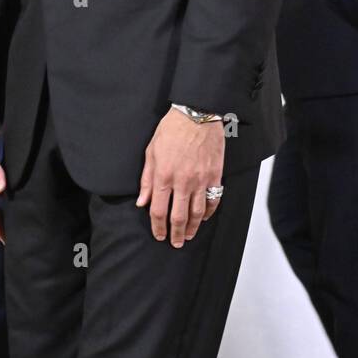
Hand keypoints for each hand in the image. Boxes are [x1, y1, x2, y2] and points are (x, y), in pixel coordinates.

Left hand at [136, 108, 224, 246]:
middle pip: (179, 217)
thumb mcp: (151, 152)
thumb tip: (141, 202)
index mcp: (164, 176)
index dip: (158, 227)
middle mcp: (182, 182)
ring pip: (197, 213)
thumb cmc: (171, 130)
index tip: (159, 235)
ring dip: (193, 228)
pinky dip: (209, 212)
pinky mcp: (215, 175)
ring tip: (190, 236)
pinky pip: (213, 200)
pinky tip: (204, 218)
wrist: (197, 114)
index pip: (159, 211)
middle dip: (176, 234)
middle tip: (176, 243)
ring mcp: (200, 180)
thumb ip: (146, 180)